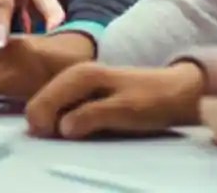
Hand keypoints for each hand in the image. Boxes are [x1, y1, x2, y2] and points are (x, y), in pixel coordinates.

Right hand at [24, 62, 205, 138]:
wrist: (177, 92)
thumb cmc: (152, 100)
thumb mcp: (124, 111)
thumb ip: (91, 117)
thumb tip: (62, 129)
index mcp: (79, 75)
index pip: (42, 104)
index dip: (44, 126)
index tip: (61, 140)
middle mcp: (73, 75)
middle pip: (40, 105)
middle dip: (46, 125)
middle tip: (69, 140)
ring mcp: (77, 84)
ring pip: (49, 108)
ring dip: (55, 124)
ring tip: (78, 134)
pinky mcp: (83, 94)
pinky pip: (61, 110)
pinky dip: (64, 122)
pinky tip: (80, 129)